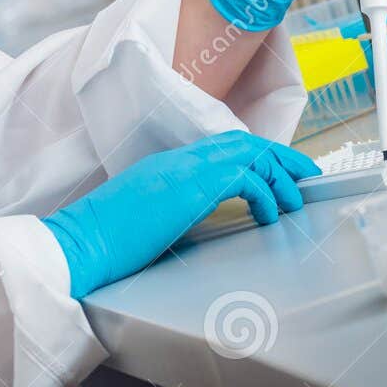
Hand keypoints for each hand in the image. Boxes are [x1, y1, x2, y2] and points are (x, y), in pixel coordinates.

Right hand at [43, 131, 319, 298]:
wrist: (79, 245)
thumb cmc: (106, 243)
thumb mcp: (149, 220)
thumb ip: (177, 211)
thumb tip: (202, 220)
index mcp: (169, 165)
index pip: (223, 147)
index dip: (258, 155)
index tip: (281, 172)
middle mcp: (179, 159)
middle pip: (244, 142)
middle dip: (281, 156)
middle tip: (306, 173)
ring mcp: (184, 168)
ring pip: (248, 152)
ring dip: (279, 173)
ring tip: (295, 197)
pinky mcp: (190, 186)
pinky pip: (244, 178)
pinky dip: (264, 193)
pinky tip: (268, 215)